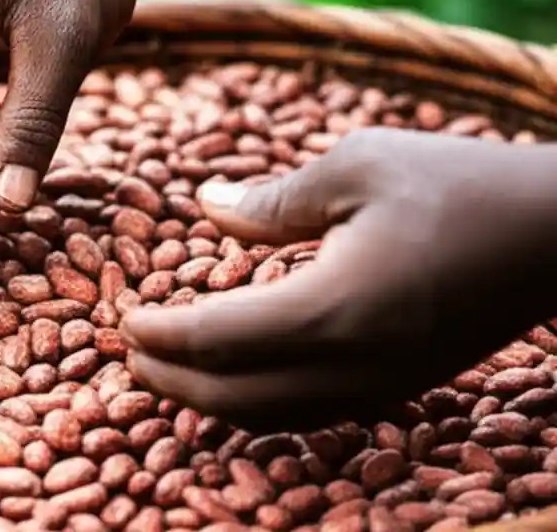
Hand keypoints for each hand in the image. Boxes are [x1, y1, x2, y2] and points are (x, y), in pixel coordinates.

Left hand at [121, 128, 556, 430]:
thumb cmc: (460, 184)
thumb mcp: (358, 165)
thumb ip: (271, 199)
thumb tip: (205, 208)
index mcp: (333, 307)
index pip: (216, 341)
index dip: (159, 336)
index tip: (120, 319)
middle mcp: (352, 364)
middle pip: (231, 395)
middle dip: (168, 380)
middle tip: (125, 352)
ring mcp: (379, 385)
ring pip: (269, 416)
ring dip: (206, 400)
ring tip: (164, 371)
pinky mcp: (398, 387)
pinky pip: (308, 415)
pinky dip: (254, 404)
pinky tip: (235, 378)